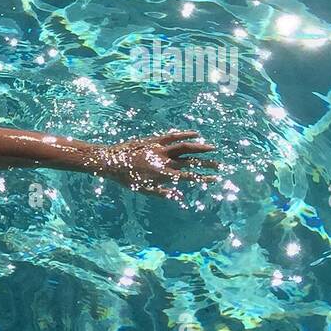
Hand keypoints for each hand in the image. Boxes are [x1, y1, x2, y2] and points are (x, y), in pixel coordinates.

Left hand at [95, 130, 218, 200]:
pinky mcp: (154, 140)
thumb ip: (162, 192)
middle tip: (219, 165)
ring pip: (184, 147)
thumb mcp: (144, 189)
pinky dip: (185, 134)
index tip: (214, 178)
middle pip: (190, 161)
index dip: (202, 178)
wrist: (111, 161)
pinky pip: (172, 136)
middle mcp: (164, 160)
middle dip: (206, 163)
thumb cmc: (126, 178)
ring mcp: (160, 149)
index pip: (188, 177)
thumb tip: (179, 197)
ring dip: (200, 147)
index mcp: (163, 174)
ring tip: (212, 148)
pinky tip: (195, 134)